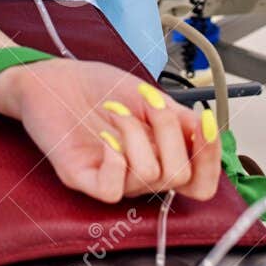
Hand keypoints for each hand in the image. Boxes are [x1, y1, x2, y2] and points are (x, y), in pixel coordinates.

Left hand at [0, 58, 220, 203]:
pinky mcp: (83, 178)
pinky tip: (106, 135)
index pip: (201, 184)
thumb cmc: (98, 88)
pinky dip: (114, 157)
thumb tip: (211, 130)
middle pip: (180, 178)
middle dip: (170, 130)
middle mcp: (140, 175)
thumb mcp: (150, 98)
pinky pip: (112, 189)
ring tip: (116, 110)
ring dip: (135, 131)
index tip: (204, 121)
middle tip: (147, 102)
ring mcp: (113, 179)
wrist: (54, 77)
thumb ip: (181, 119)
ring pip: (149, 175)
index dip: (211, 158)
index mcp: (161, 158)